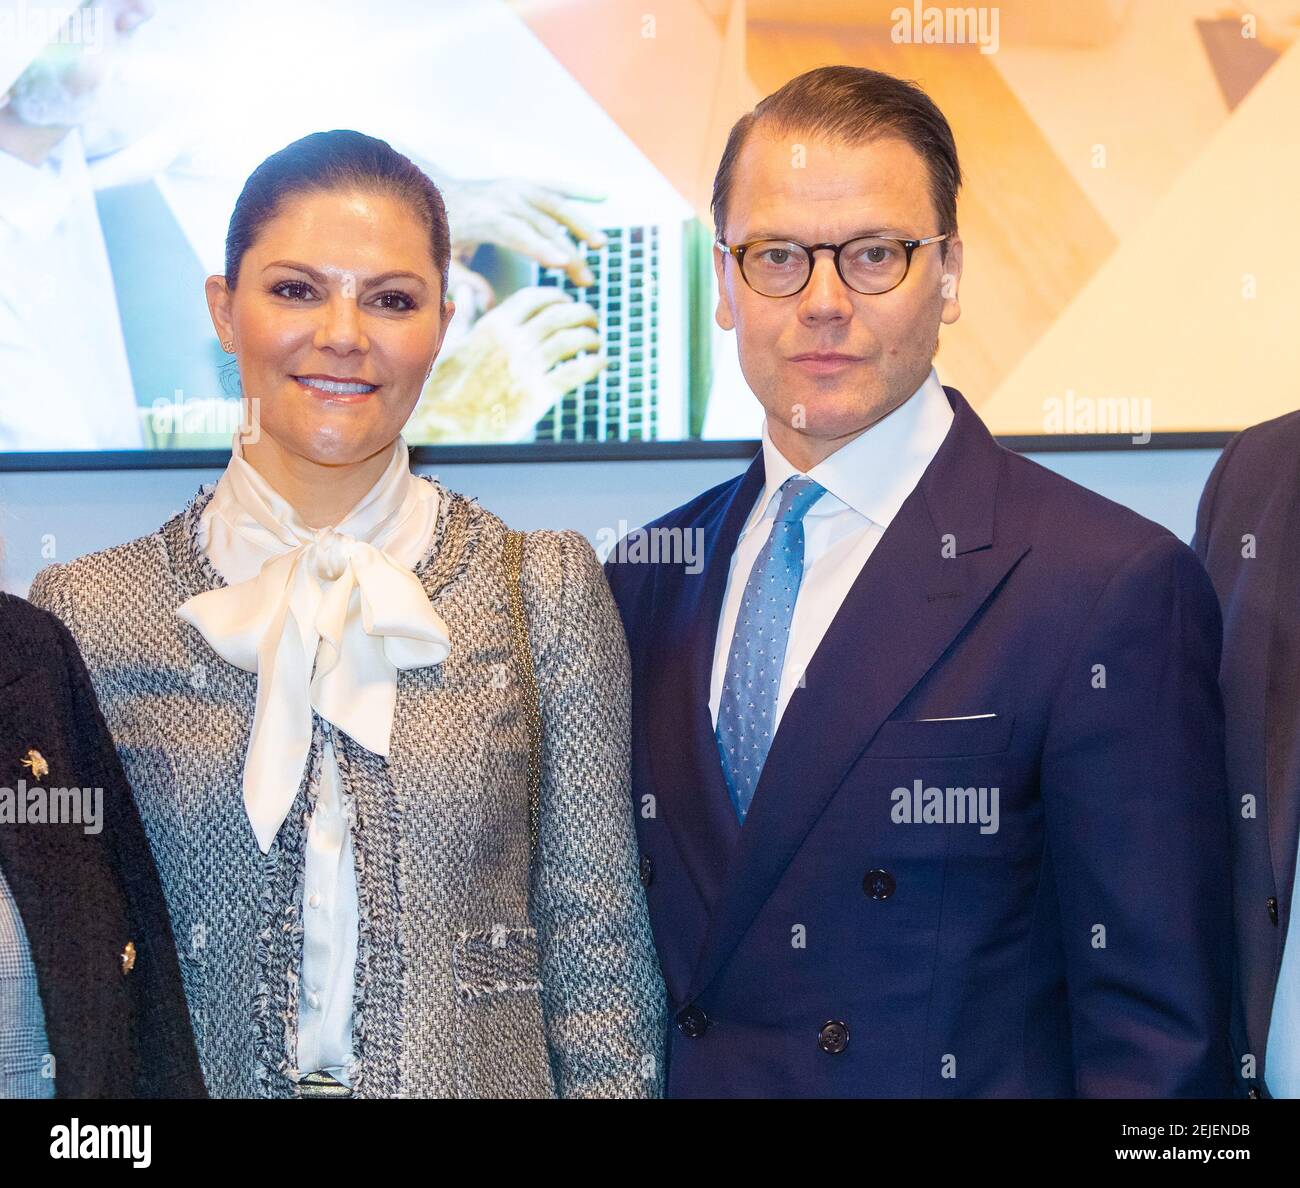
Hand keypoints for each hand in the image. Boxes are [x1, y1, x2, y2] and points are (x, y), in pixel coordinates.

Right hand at [405, 288, 604, 442]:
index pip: (535, 298)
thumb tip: (464, 293)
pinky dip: (594, 364)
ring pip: (571, 340)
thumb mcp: (449, 343)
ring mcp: (528, 366)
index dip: (556, 296)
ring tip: (595, 341)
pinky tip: (601, 363)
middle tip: (591, 318)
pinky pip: (576, 372)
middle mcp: (514, 341)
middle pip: (559, 315)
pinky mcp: (539, 394)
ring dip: (590, 337)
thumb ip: (464, 316)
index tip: (566, 301)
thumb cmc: (445, 386)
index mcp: (495, 325)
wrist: (445, 425)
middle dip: (580, 313)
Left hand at [441, 178, 607, 286]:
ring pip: (555, 204)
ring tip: (601, 244)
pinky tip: (603, 196)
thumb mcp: (449, 258)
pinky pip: (555, 186)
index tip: (566, 264)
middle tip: (587, 280)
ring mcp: (517, 187)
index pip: (519, 234)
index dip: (543, 248)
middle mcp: (505, 198)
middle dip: (569, 252)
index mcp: (487, 217)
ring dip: (581, 223)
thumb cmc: (447, 232)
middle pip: (544, 226)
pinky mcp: (525, 183)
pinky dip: (579, 190)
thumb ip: (468, 281)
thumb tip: (489, 303)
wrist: (438, 189)